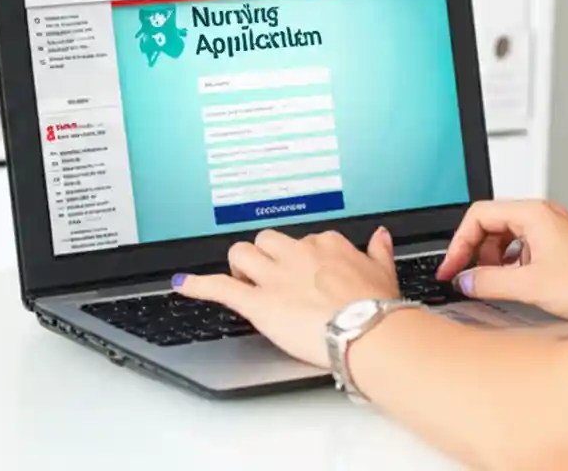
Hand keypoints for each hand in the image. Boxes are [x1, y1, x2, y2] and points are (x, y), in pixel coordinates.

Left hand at [174, 227, 399, 367]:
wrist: (366, 331)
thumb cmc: (377, 308)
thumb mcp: (383, 271)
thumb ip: (377, 250)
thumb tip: (380, 235)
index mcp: (326, 245)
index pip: (306, 241)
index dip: (301, 258)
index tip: (305, 272)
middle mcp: (297, 254)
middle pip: (267, 241)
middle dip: (265, 256)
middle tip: (271, 277)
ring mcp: (275, 277)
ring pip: (242, 254)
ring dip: (239, 266)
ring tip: (243, 280)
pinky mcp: (257, 302)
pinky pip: (220, 287)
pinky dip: (198, 285)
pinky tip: (184, 284)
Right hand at [437, 200, 567, 320]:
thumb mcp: (530, 285)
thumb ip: (489, 282)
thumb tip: (464, 281)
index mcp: (534, 214)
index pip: (480, 215)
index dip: (460, 242)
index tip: (452, 267)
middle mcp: (542, 216)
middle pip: (491, 225)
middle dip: (474, 252)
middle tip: (465, 278)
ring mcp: (551, 230)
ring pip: (505, 238)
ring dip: (492, 261)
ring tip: (489, 284)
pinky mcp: (558, 246)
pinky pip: (522, 249)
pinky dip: (509, 266)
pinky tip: (512, 285)